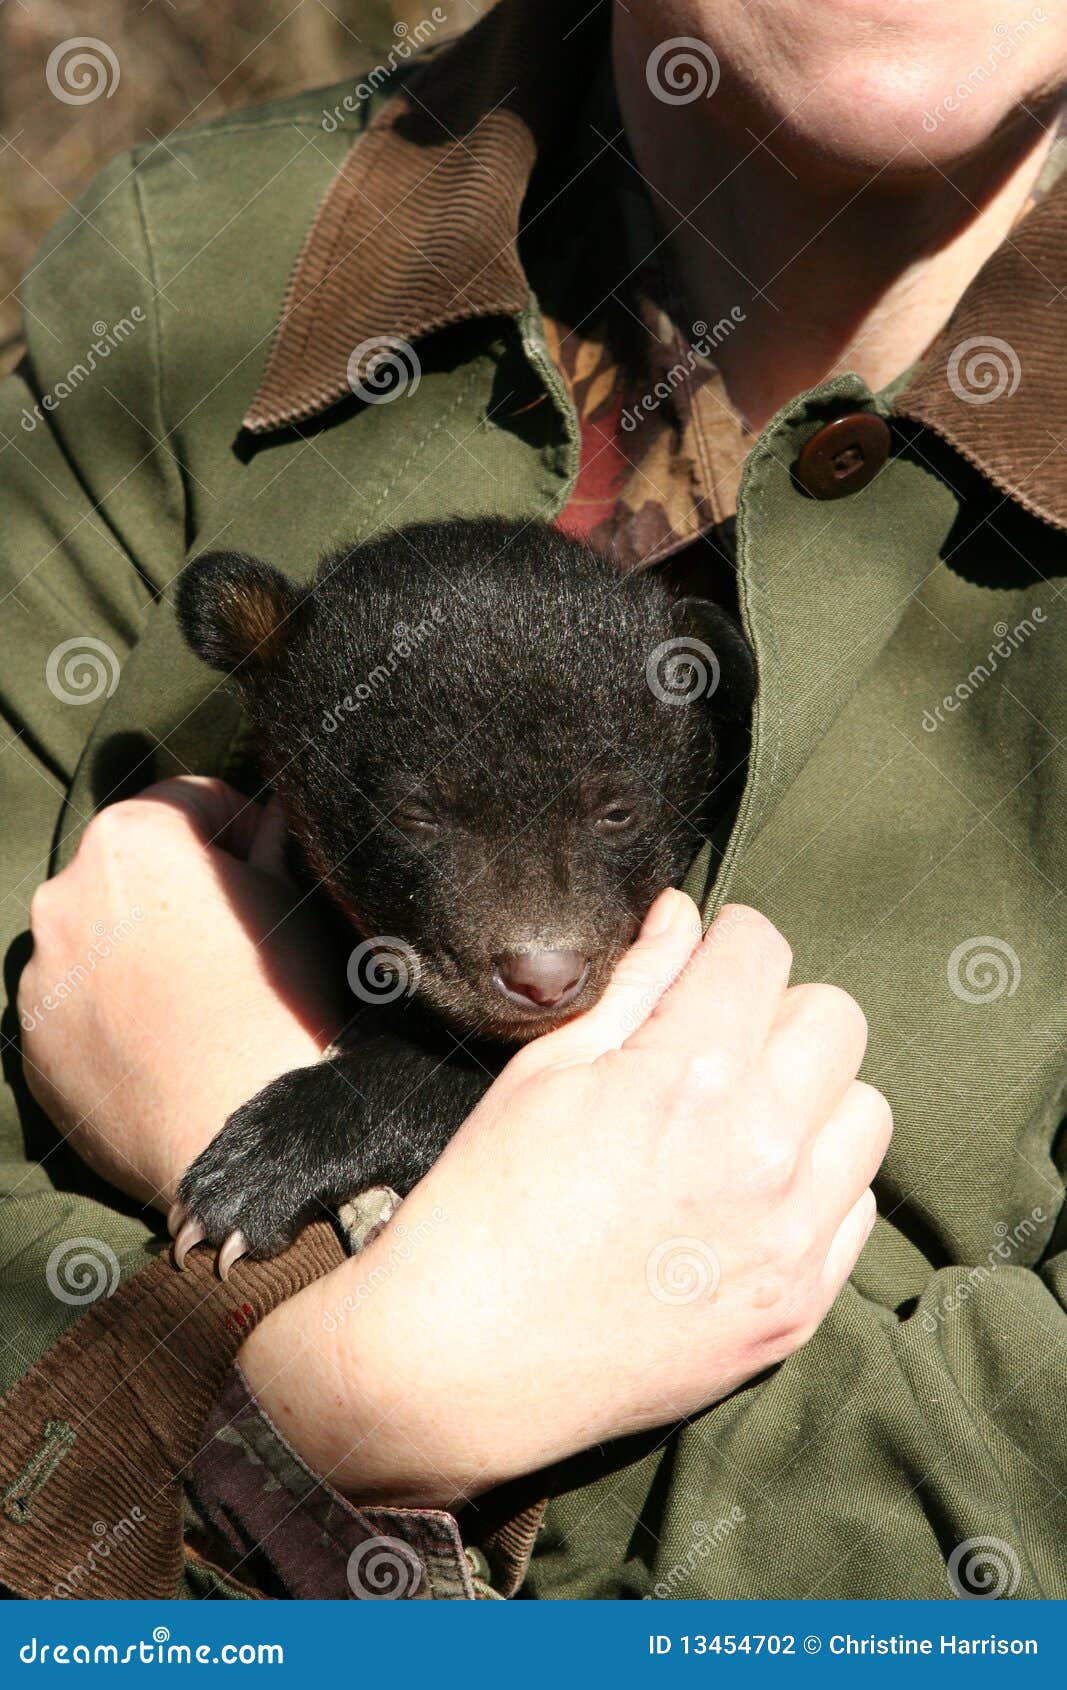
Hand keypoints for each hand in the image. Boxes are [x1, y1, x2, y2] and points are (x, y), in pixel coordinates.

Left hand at [19, 777, 348, 1208]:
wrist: (244, 1132)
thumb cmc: (280, 1004)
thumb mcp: (296, 902)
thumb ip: (271, 846)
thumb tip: (270, 825)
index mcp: (130, 839)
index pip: (191, 800)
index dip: (241, 830)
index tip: (269, 870)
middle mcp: (64, 894)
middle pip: (130, 871)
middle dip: (177, 892)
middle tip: (234, 945)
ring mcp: (40, 974)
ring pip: (95, 941)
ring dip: (137, 954)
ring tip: (198, 1007)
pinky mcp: (33, 1045)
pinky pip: (76, 1009)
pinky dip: (113, 1015)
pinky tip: (166, 1047)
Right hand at [241, 892, 890, 1505]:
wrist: (464, 1363)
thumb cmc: (486, 1206)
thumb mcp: (544, 1073)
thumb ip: (634, 985)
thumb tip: (682, 915)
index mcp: (689, 1073)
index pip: (762, 949)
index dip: (727, 942)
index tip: (706, 963)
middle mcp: (761, 1147)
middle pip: (834, 1019)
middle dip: (778, 1012)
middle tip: (721, 1045)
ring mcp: (789, 1235)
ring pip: (864, 1112)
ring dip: (812, 1100)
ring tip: (742, 1124)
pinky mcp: (798, 1305)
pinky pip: (857, 1207)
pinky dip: (817, 1187)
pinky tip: (748, 1199)